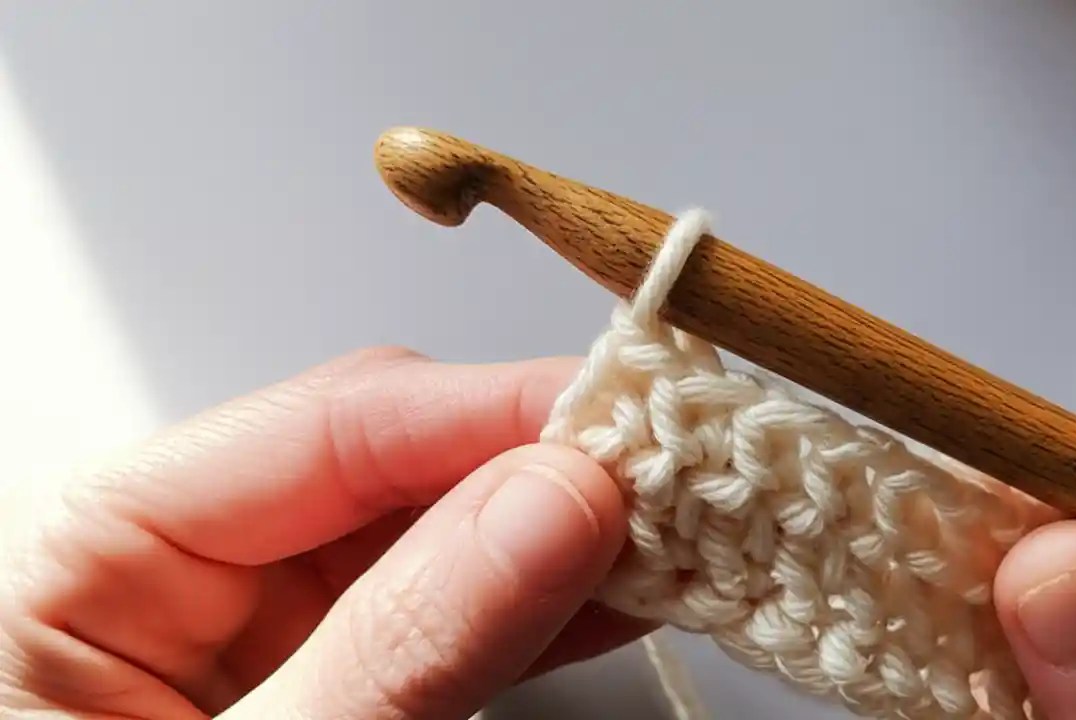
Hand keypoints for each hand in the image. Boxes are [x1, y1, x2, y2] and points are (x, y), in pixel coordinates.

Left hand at [0, 347, 647, 718]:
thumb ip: (395, 650)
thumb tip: (548, 509)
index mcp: (93, 555)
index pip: (327, 428)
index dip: (490, 412)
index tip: (623, 429)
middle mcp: (180, 572)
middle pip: (392, 464)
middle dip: (537, 469)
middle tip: (675, 482)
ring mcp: (261, 632)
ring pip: (438, 533)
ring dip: (560, 533)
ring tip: (677, 532)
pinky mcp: (326, 685)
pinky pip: (448, 614)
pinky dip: (542, 604)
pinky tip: (624, 593)